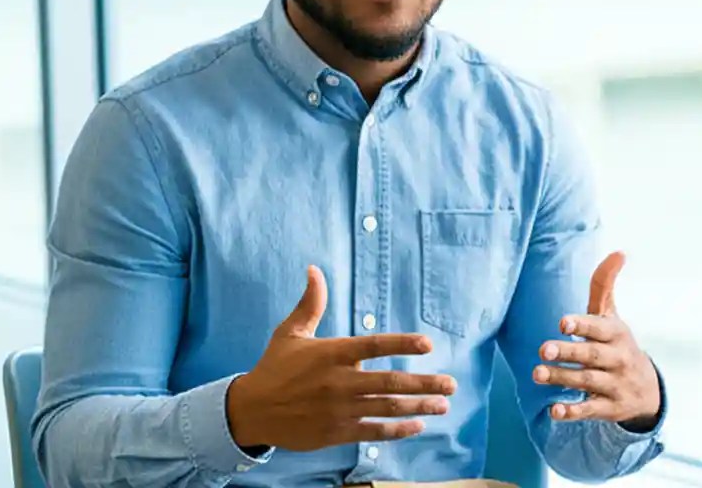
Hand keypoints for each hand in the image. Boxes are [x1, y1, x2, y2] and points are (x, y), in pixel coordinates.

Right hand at [226, 265, 456, 451]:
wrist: (250, 411)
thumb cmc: (274, 368)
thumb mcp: (290, 333)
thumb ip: (311, 303)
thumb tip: (314, 269)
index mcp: (332, 353)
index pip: (374, 345)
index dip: (402, 344)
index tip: (428, 344)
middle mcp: (339, 382)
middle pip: (390, 382)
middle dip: (425, 383)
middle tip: (451, 384)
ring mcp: (339, 409)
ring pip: (387, 408)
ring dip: (419, 407)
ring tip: (444, 406)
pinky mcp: (335, 432)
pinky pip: (373, 431)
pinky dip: (397, 430)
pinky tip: (417, 426)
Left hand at [534, 252, 660, 426]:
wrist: (648, 390)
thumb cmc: (617, 344)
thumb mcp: (612, 316)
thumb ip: (605, 285)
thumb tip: (618, 251)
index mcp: (616, 333)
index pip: (600, 328)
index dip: (582, 325)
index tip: (563, 322)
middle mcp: (617, 359)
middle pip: (592, 355)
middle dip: (568, 352)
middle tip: (543, 349)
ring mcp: (613, 385)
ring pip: (586, 382)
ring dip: (562, 379)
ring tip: (537, 373)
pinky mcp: (608, 408)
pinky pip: (590, 410)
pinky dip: (573, 411)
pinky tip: (554, 410)